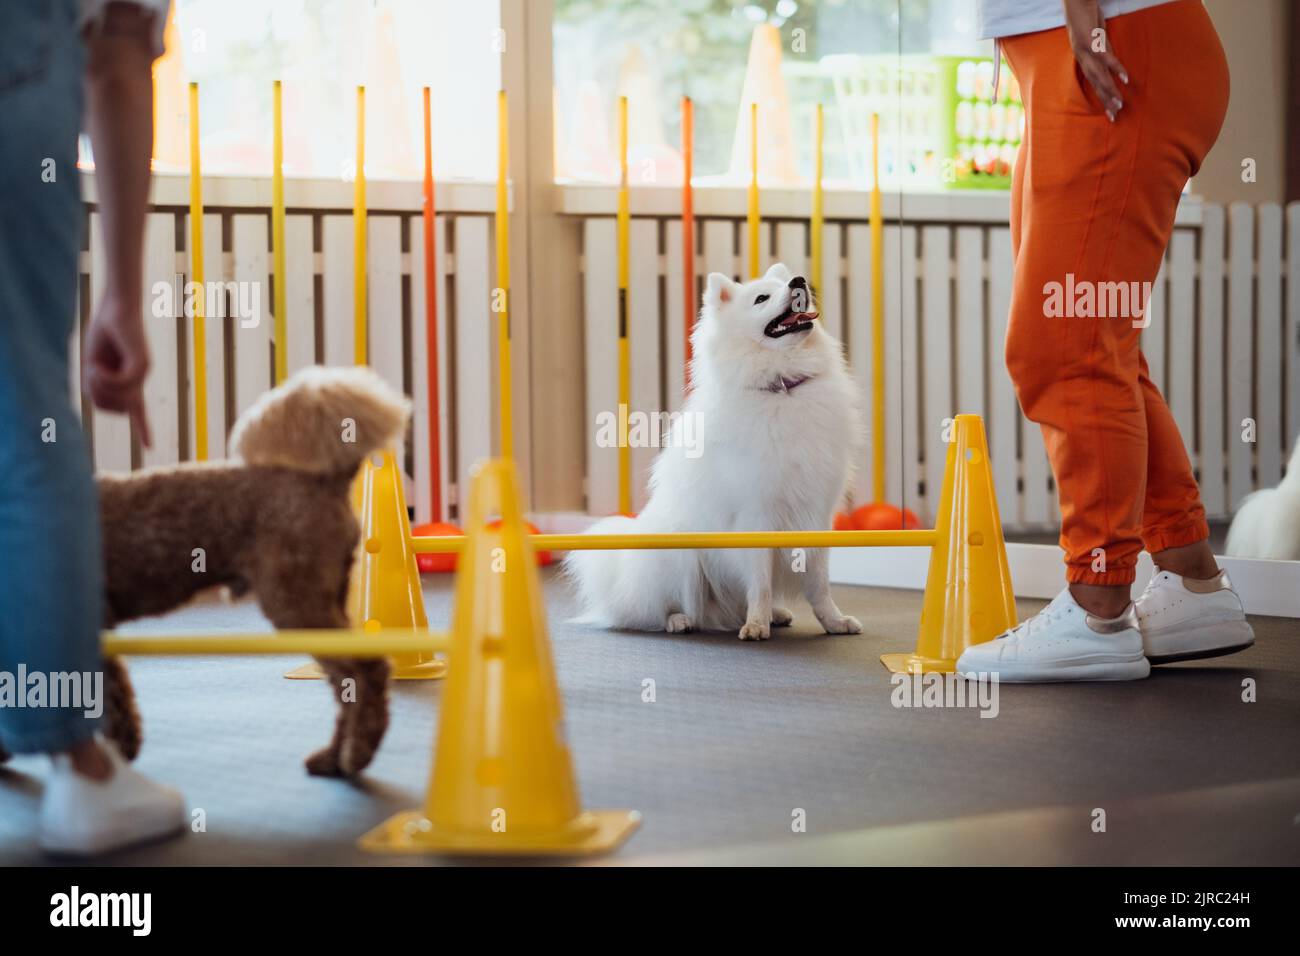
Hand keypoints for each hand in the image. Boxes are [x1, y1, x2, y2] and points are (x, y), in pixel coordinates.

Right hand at [84, 292, 151, 447]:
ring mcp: (142, 373)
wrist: (117, 308)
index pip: (139, 410)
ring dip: (99, 387)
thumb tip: (103, 399)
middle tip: (89, 375)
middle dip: (96, 397)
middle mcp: (139, 381)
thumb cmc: (105, 334)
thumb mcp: (93, 365)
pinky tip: (95, 366)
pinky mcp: (141, 363)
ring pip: (119, 398)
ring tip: (92, 368)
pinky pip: (122, 383)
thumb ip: (96, 385)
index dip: (143, 429)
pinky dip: (104, 378)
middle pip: (113, 408)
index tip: (150, 447)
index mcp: (130, 382)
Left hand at [1062, 0, 1128, 120]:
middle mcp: (1082, 58)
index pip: (1093, 81)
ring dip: (1109, 90)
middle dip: (1105, 100)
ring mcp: (1085, 51)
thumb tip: (1114, 65)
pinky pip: (1106, 58)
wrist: (1077, 0)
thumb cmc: (1088, 16)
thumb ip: (1105, 50)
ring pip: (1098, 75)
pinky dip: (1115, 68)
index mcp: (1083, 58)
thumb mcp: (1099, 37)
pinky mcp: (1091, 41)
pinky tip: (1124, 78)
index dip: (1102, 96)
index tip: (1110, 111)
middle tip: (1114, 115)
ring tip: (1119, 103)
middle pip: (1095, 83)